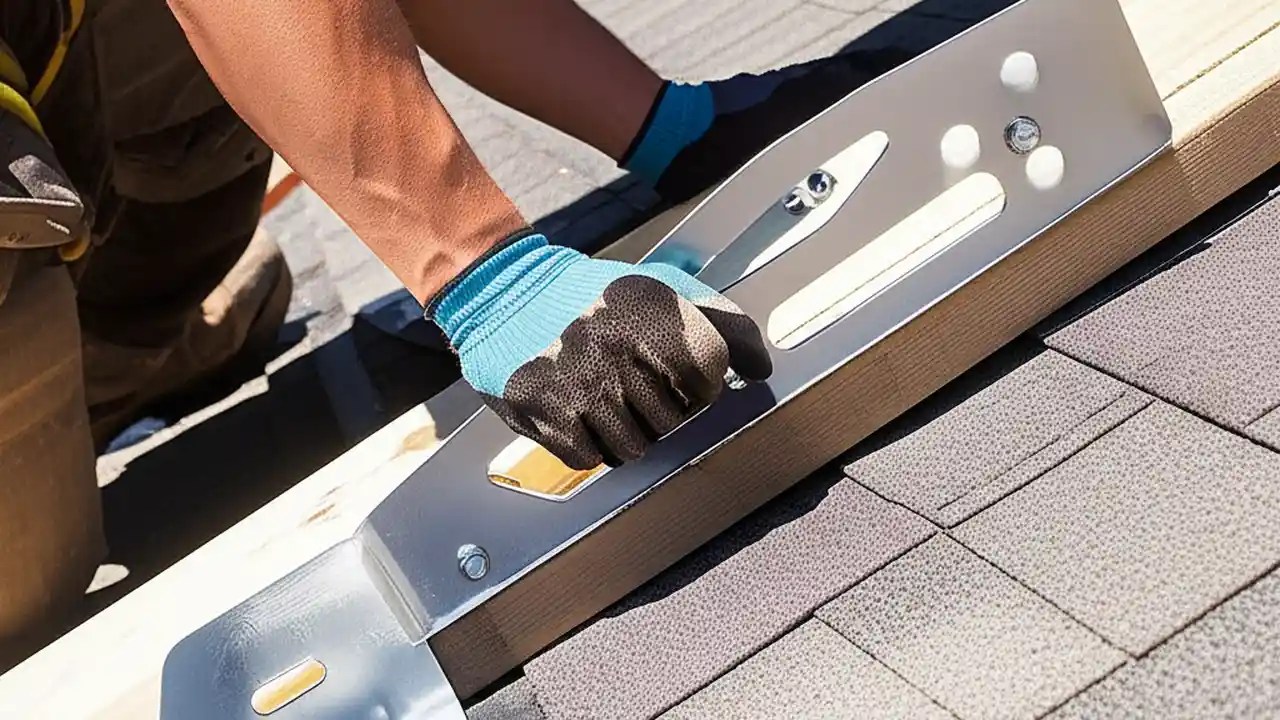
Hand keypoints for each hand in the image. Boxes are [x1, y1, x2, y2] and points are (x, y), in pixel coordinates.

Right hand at [428, 230, 771, 469]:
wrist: (503, 294)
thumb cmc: (594, 296)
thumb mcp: (660, 286)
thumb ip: (722, 321)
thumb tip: (762, 370)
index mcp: (651, 306)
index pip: (709, 373)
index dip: (699, 383)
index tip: (678, 375)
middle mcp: (616, 342)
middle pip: (674, 419)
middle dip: (660, 410)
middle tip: (631, 385)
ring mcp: (580, 381)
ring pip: (635, 447)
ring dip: (624, 431)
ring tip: (603, 397)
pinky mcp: (546, 412)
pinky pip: (591, 458)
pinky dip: (587, 444)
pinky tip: (575, 411)